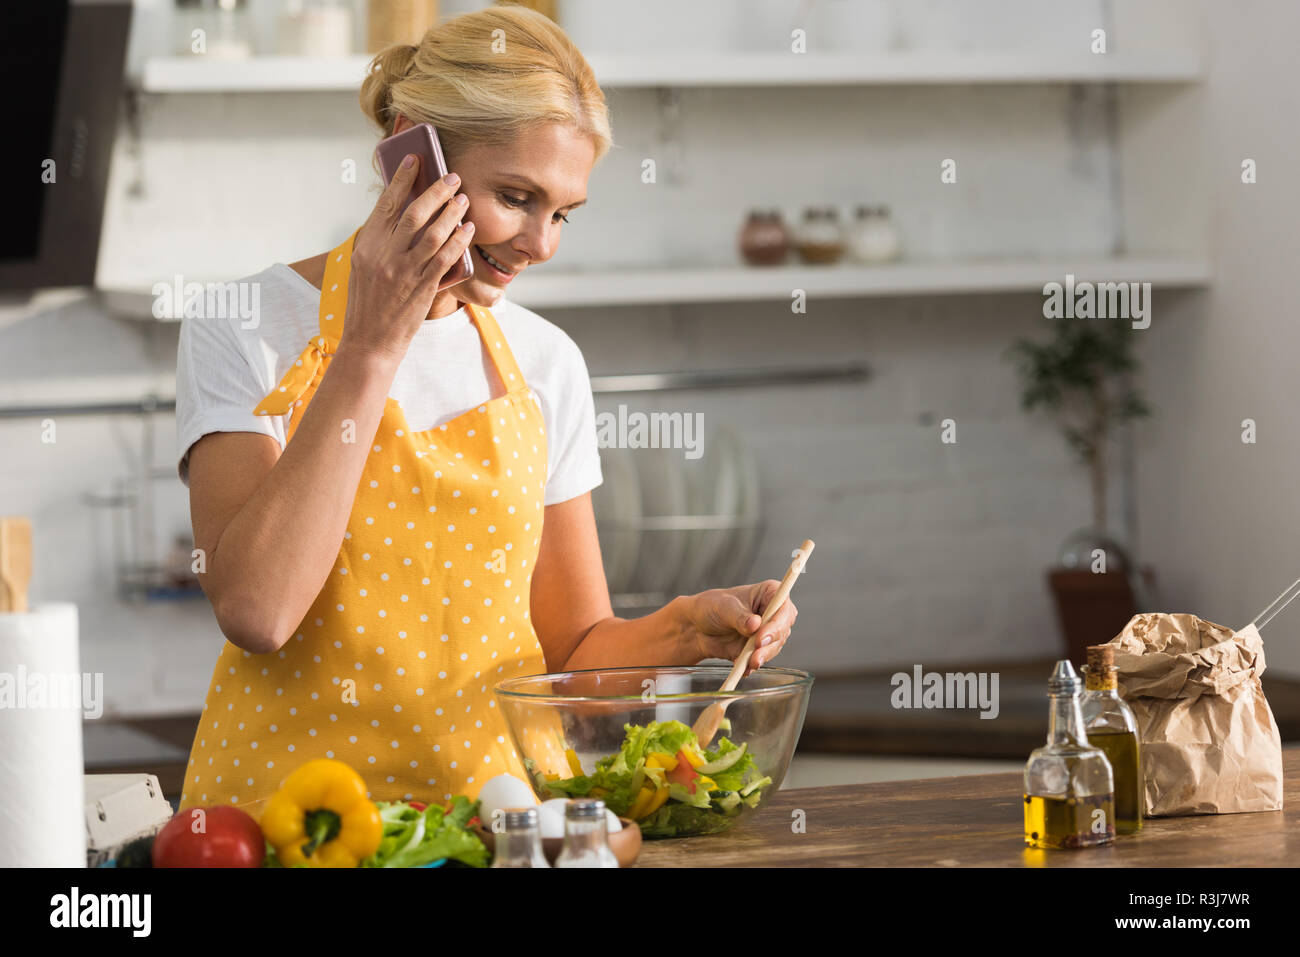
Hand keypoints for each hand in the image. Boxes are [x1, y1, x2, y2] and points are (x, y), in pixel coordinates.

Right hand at [339, 156, 474, 363]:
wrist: (370, 341)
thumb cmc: (368, 303)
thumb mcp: (364, 267)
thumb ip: (381, 242)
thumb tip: (406, 215)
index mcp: (367, 245)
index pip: (386, 204)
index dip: (401, 179)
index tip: (415, 159)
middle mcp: (383, 255)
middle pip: (413, 213)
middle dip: (435, 191)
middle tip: (452, 177)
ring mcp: (403, 272)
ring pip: (432, 233)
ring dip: (452, 213)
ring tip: (464, 199)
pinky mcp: (421, 288)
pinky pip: (444, 258)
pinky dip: (458, 241)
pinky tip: (468, 229)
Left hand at [679, 581, 798, 676]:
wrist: (697, 626)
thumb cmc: (711, 606)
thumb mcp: (724, 607)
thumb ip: (740, 617)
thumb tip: (755, 624)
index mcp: (769, 593)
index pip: (783, 608)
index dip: (776, 624)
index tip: (761, 638)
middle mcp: (773, 613)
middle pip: (782, 630)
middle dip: (770, 645)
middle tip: (756, 655)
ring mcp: (768, 632)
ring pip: (774, 647)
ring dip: (763, 657)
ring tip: (749, 663)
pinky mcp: (760, 648)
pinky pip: (762, 658)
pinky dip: (753, 664)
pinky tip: (744, 668)